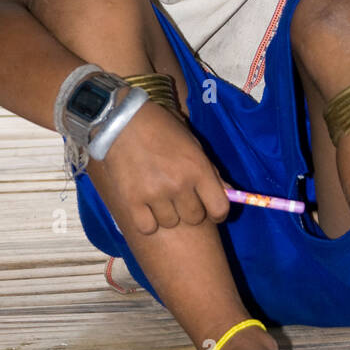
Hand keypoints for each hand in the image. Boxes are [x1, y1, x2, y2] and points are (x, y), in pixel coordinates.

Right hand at [87, 101, 230, 234]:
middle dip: (190, 210)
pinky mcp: (131, 200)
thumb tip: (229, 192)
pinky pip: (147, 227)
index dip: (218, 214)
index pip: (219, 208)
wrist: (121, 122)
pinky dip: (147, 221)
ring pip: (170, 222)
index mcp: (198, 168)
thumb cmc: (161, 129)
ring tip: (158, 197)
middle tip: (180, 197)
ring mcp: (155, 194)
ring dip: (167, 214)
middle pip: (195, 218)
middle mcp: (179, 184)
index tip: (212, 211)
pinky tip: (144, 207)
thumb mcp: (193, 144)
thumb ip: (210, 170)